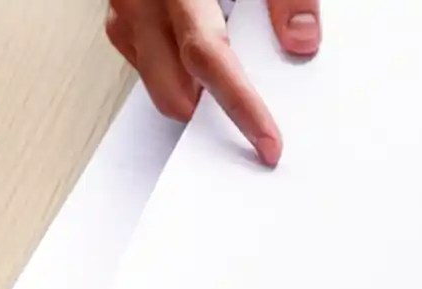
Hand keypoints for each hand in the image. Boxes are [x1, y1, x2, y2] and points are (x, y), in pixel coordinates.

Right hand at [105, 0, 322, 166]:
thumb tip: (301, 39)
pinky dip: (177, 70)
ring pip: (157, 83)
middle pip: (173, 91)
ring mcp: (123, 12)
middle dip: (211, 115)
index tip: (267, 142)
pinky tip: (204, 48)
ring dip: (192, 90)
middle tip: (255, 118)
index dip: (240, 106)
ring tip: (230, 70)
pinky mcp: (120, 19)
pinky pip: (146, 63)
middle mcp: (140, 1)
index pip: (208, 58)